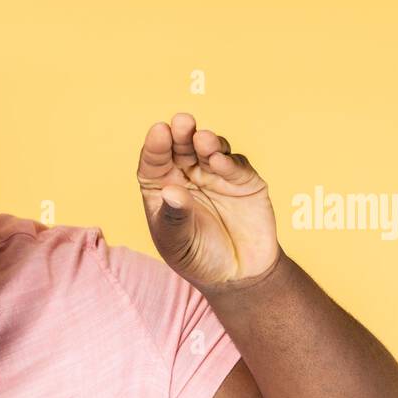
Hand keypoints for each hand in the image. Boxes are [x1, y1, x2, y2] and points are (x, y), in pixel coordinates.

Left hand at [136, 112, 279, 291]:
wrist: (239, 275)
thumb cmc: (199, 259)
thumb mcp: (179, 243)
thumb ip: (174, 217)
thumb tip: (171, 191)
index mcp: (162, 188)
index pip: (154, 162)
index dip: (156, 147)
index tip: (159, 132)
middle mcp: (187, 176)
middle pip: (181, 148)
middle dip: (181, 134)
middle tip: (182, 122)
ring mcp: (215, 175)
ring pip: (209, 150)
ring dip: (206, 142)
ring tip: (202, 139)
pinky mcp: (243, 180)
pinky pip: (234, 165)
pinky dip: (227, 161)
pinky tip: (219, 161)